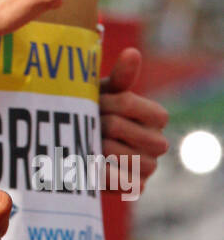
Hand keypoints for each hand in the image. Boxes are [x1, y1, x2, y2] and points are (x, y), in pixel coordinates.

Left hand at [100, 47, 168, 192]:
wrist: (81, 146)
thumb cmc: (97, 113)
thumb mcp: (105, 93)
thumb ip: (121, 76)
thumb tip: (132, 53)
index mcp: (156, 117)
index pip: (134, 105)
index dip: (111, 103)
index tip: (98, 103)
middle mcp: (158, 143)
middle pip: (120, 127)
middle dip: (100, 124)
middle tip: (89, 124)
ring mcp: (149, 167)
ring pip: (117, 153)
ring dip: (96, 146)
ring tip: (87, 142)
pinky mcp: (136, 187)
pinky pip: (120, 180)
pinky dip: (102, 171)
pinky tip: (91, 163)